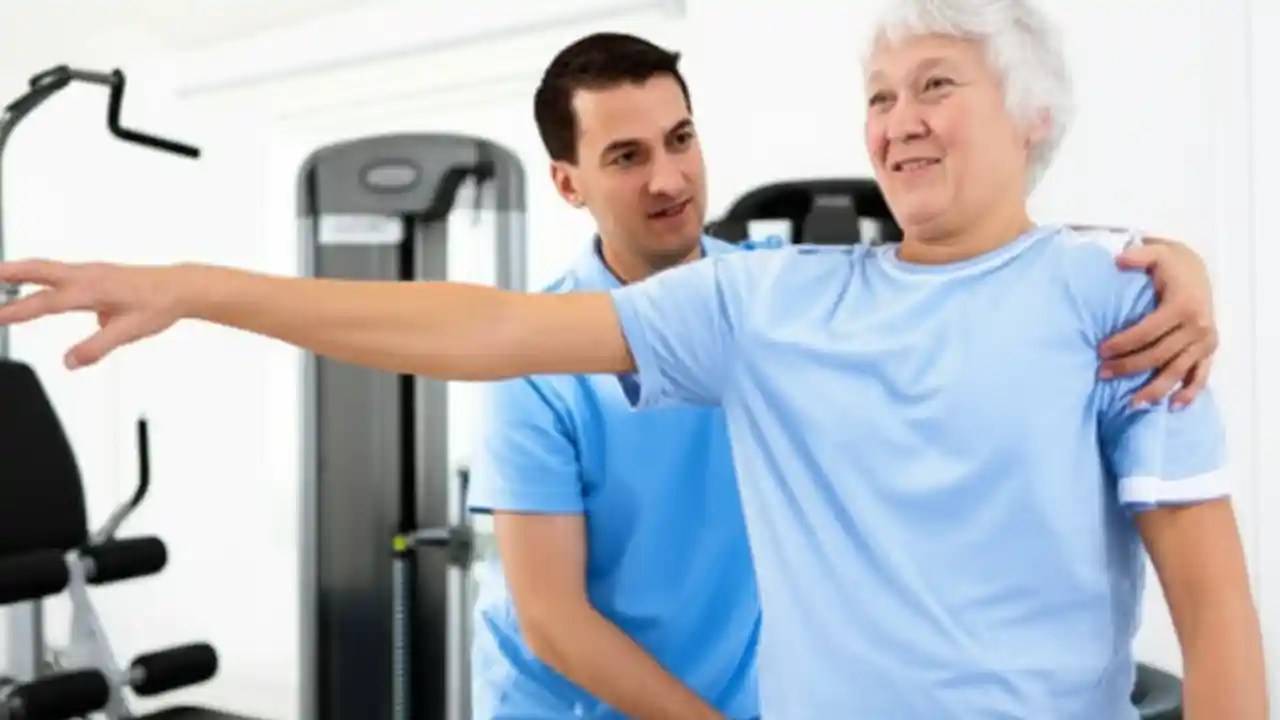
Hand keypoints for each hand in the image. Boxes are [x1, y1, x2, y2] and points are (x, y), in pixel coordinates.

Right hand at [0, 259, 186, 368]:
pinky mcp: (95, 274)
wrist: (179, 288)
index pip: (45, 302)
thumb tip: (70, 362)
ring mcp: (90, 272)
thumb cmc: (158, 304)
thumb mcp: (128, 332)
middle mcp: (86, 276)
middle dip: (7, 273)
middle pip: (37, 270)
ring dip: (20, 270)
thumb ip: (97, 347)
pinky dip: (39, 273)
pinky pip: (60, 271)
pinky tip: (37, 284)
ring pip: (46, 267)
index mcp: (91, 289)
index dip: (17, 311)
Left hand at [1098, 239, 1216, 408]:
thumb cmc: (1171, 264)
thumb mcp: (1155, 253)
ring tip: (1131, 404)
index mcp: (1183, 306)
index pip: (1147, 332)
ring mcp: (1205, 341)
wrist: (1196, 270)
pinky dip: (1189, 392)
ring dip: (1155, 389)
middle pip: (1159, 355)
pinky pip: (1201, 375)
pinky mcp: (1209, 350)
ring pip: (1178, 371)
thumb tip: (1118, 260)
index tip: (1100, 351)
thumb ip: (1138, 255)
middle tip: (1102, 374)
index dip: (1123, 344)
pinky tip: (1172, 407)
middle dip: (1129, 367)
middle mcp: (1198, 326)